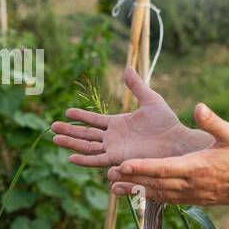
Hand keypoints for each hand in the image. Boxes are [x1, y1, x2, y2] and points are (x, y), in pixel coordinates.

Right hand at [52, 67, 205, 167]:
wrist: (176, 141)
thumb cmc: (167, 123)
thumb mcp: (150, 99)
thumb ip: (136, 86)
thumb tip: (127, 68)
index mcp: (118, 124)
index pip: (94, 121)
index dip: (81, 117)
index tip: (67, 111)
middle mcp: (113, 138)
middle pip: (86, 135)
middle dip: (69, 131)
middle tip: (52, 127)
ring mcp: (114, 149)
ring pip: (87, 147)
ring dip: (71, 143)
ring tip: (54, 139)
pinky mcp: (118, 159)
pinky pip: (98, 160)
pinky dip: (84, 159)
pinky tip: (71, 157)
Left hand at [107, 103, 228, 206]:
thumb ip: (213, 122)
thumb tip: (198, 107)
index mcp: (196, 167)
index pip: (163, 169)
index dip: (142, 168)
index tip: (123, 165)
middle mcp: (191, 184)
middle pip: (155, 183)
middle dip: (132, 180)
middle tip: (109, 174)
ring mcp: (192, 194)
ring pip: (158, 194)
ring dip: (136, 190)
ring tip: (114, 187)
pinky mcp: (194, 199)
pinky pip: (168, 199)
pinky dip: (150, 196)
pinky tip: (137, 192)